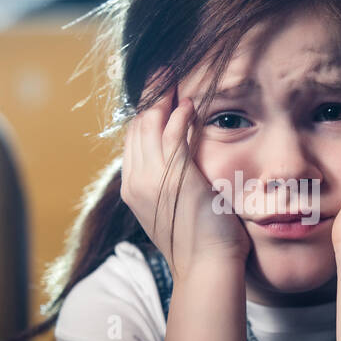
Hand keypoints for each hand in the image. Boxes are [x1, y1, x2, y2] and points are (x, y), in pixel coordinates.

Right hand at [121, 88, 252, 279]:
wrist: (208, 265)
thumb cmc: (199, 241)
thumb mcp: (174, 208)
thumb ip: (168, 183)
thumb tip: (177, 164)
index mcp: (133, 189)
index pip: (132, 140)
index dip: (145, 113)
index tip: (158, 94)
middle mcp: (136, 182)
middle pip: (137, 127)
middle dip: (151, 97)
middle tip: (165, 75)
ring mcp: (152, 179)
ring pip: (150, 126)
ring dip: (163, 99)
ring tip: (176, 81)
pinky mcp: (175, 176)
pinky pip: (172, 135)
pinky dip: (179, 116)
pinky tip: (190, 105)